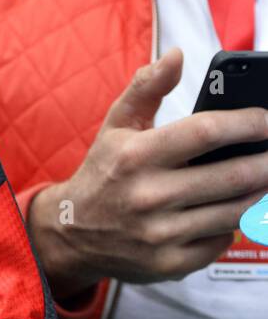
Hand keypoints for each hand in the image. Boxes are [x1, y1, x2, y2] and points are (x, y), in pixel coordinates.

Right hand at [30, 48, 267, 296]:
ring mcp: (159, 234)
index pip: (207, 132)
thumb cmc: (104, 172)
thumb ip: (147, 87)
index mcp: (135, 155)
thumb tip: (176, 55)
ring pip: (235, 211)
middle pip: (234, 176)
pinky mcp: (169, 263)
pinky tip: (226, 212)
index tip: (267, 121)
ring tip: (258, 178)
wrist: (71, 233)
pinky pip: (221, 242)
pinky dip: (231, 226)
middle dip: (266, 162)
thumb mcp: (116, 125)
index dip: (249, 123)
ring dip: (257, 193)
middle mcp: (147, 195)